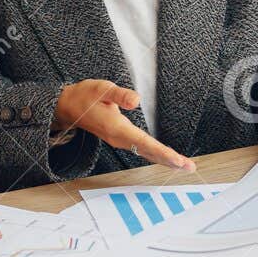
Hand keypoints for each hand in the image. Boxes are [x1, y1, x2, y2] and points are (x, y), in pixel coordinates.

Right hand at [54, 79, 195, 170]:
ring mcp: (120, 140)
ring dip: (165, 160)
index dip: (163, 152)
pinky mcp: (120, 139)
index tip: (178, 160)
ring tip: (183, 165)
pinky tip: (165, 158)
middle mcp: (119, 138)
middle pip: (149, 152)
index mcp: (117, 128)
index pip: (144, 142)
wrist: (68, 107)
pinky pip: (142, 150)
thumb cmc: (84, 96)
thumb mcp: (101, 89)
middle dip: (170, 160)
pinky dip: (156, 155)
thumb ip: (119, 94)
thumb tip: (136, 99)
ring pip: (146, 153)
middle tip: (190, 167)